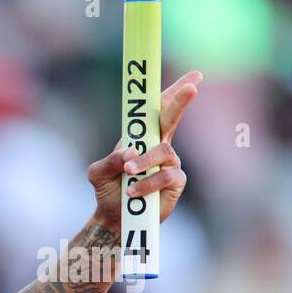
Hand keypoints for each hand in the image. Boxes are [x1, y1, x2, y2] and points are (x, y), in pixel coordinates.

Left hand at [88, 70, 201, 231]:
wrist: (114, 216)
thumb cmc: (109, 188)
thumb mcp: (98, 173)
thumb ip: (109, 161)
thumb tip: (130, 152)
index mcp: (143, 138)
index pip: (159, 111)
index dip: (173, 92)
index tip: (193, 76)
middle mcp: (159, 146)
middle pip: (172, 119)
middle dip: (180, 102)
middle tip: (192, 87)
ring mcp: (169, 163)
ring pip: (163, 152)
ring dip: (144, 161)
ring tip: (128, 173)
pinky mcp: (174, 182)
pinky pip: (165, 176)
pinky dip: (147, 182)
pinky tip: (133, 191)